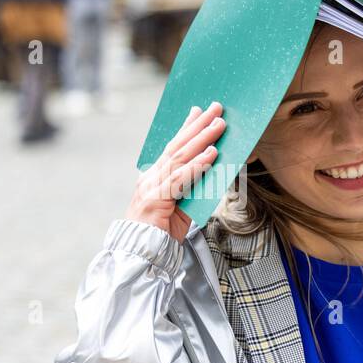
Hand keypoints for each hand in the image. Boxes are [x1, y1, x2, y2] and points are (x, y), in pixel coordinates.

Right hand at [126, 102, 225, 242]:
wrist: (143, 253)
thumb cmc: (162, 232)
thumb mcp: (182, 206)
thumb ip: (193, 189)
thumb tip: (214, 174)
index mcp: (155, 176)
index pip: (173, 146)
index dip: (187, 127)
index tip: (200, 111)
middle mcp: (151, 176)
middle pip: (178, 145)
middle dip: (199, 125)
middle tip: (216, 108)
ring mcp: (152, 186)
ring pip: (180, 157)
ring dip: (202, 139)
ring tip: (219, 125)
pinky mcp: (157, 199)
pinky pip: (181, 179)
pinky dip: (197, 166)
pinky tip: (211, 154)